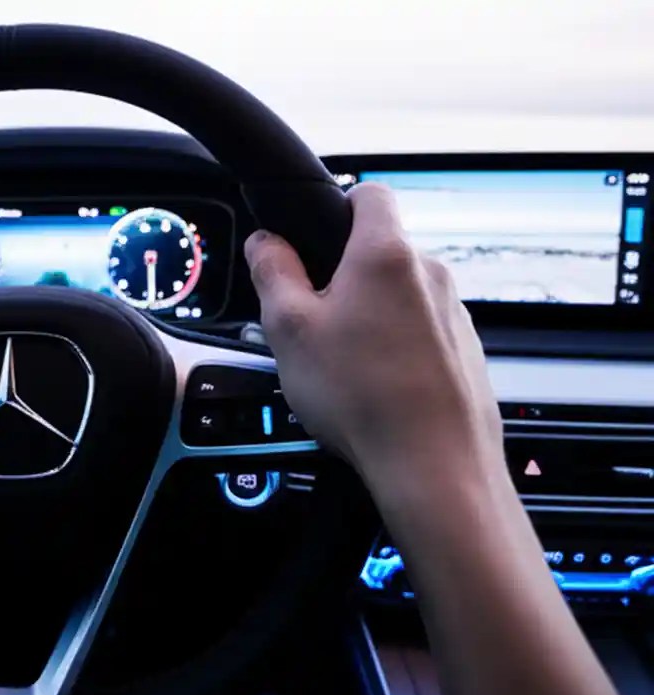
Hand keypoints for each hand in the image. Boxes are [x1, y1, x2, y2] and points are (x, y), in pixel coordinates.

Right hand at [244, 183, 503, 510]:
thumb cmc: (364, 398)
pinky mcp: (466, 351)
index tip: (314, 238)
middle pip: (380, 250)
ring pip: (400, 295)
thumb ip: (272, 273)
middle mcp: (430, 274)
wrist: (434, 466)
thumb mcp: (289, 331)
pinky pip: (421, 333)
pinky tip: (374, 390)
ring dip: (370, 317)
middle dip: (344, 276)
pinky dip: (396, 350)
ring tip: (343, 367)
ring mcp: (455, 313)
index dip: (337, 205)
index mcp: (384, 254)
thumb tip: (265, 241)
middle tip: (312, 321)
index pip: (369, 191)